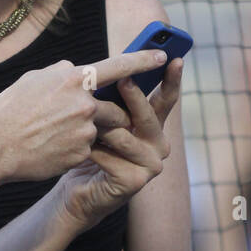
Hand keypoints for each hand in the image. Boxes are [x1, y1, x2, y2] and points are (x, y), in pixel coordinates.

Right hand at [0, 49, 167, 183]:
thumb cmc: (8, 111)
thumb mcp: (33, 80)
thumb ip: (61, 74)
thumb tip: (77, 70)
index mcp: (73, 79)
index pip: (118, 66)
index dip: (143, 60)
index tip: (162, 57)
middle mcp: (84, 103)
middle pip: (113, 108)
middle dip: (106, 115)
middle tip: (81, 120)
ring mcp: (85, 130)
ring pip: (101, 130)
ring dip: (87, 132)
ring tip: (57, 135)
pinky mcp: (80, 154)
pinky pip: (87, 149)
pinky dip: (73, 149)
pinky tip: (51, 149)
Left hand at [54, 57, 181, 229]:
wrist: (76, 192)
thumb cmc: (89, 151)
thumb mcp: (102, 120)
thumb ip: (114, 99)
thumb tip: (116, 70)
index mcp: (153, 126)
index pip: (165, 97)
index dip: (171, 78)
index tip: (175, 58)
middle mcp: (159, 144)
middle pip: (147, 114)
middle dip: (133, 96)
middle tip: (123, 80)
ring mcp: (151, 164)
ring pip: (125, 135)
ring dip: (101, 127)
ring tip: (82, 120)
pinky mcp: (136, 182)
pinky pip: (111, 157)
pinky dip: (92, 150)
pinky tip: (79, 148)